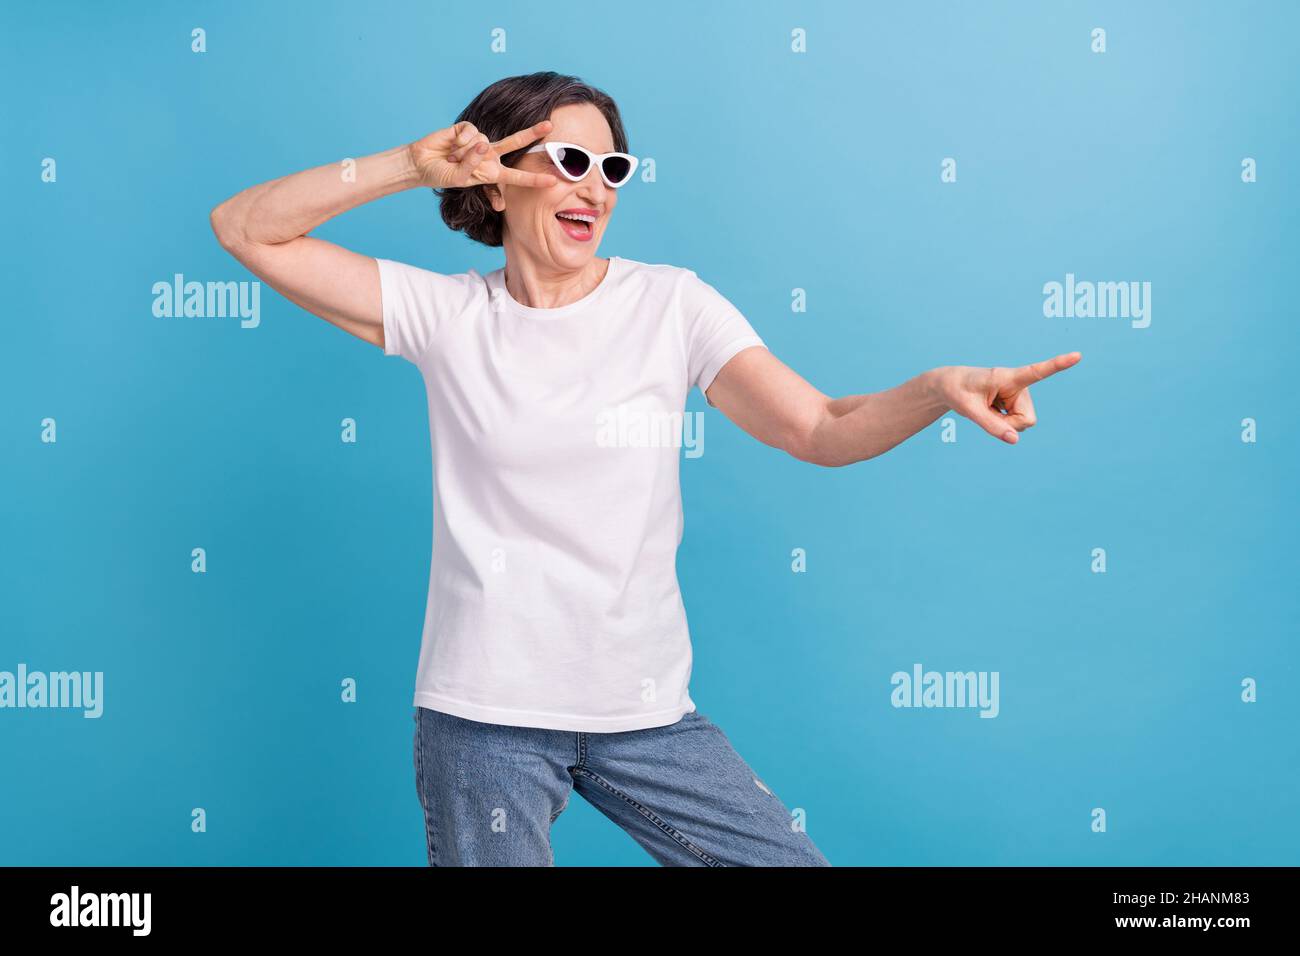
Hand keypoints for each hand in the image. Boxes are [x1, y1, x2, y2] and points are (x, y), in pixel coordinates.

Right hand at [407, 119, 558, 190]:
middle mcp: (489, 154)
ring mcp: (479, 140)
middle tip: (550, 125)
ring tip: (451, 157)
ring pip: (481, 142)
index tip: (553, 181)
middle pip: (516, 142)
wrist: (422, 163)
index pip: (516, 176)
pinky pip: (470, 132)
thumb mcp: (459, 179)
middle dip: (532, 133)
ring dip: (463, 153)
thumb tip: (482, 144)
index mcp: (492, 172)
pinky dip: (460, 141)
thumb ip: (472, 165)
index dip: (534, 179)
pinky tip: (450, 145)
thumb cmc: (441, 175)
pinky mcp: (467, 129)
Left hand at [935, 352, 1080, 443]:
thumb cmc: (958, 391)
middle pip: (1026, 419)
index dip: (1058, 365)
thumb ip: (991, 426)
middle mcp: (1019, 385)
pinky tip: (992, 410)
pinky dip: (1003, 423)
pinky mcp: (1017, 403)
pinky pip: (1017, 424)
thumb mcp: (970, 410)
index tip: (1077, 355)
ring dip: (1005, 424)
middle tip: (987, 412)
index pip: (1036, 372)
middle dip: (1008, 424)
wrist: (951, 386)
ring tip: (988, 409)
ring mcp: (1019, 395)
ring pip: (1023, 423)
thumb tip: (1015, 440)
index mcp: (1007, 377)